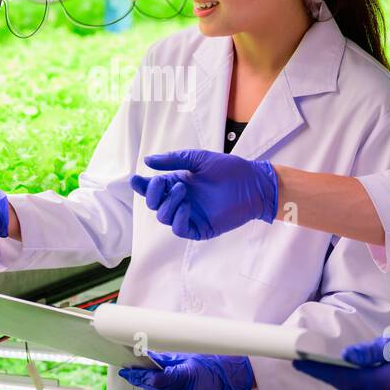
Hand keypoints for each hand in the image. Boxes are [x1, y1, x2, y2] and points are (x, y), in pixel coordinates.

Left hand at [118, 352, 254, 389]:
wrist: (226, 377)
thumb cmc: (207, 362)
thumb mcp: (184, 356)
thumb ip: (163, 360)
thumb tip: (143, 357)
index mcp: (185, 375)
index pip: (156, 379)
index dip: (139, 376)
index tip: (127, 371)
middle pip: (155, 389)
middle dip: (142, 380)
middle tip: (131, 372)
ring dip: (153, 387)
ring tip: (147, 377)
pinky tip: (167, 387)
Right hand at [129, 149, 277, 240]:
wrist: (253, 183)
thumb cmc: (229, 169)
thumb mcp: (198, 159)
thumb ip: (173, 160)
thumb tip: (147, 160)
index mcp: (178, 183)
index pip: (153, 188)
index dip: (142, 186)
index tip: (136, 180)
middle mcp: (181, 200)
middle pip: (154, 205)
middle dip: (155, 195)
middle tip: (167, 184)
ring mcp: (190, 215)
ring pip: (164, 217)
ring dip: (168, 204)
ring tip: (184, 191)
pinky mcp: (201, 228)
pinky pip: (180, 229)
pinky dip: (178, 219)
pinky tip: (186, 207)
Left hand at [293, 327, 389, 389]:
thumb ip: (369, 351)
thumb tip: (344, 357)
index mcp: (387, 382)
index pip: (342, 377)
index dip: (319, 370)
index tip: (298, 362)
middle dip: (330, 376)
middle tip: (311, 362)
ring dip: (347, 383)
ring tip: (333, 367)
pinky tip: (358, 378)